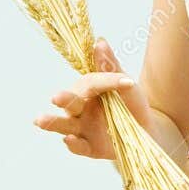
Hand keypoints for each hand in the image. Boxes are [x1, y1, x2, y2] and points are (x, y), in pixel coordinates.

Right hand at [32, 37, 151, 160]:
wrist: (149, 129)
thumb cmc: (133, 103)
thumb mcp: (126, 84)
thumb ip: (111, 66)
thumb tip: (99, 41)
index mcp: (87, 90)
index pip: (90, 83)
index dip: (106, 81)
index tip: (127, 82)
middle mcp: (80, 109)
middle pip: (68, 103)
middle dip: (62, 99)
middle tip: (56, 97)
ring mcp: (83, 128)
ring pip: (64, 125)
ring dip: (52, 123)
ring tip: (39, 120)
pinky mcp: (90, 148)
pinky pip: (78, 147)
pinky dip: (73, 144)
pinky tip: (68, 139)